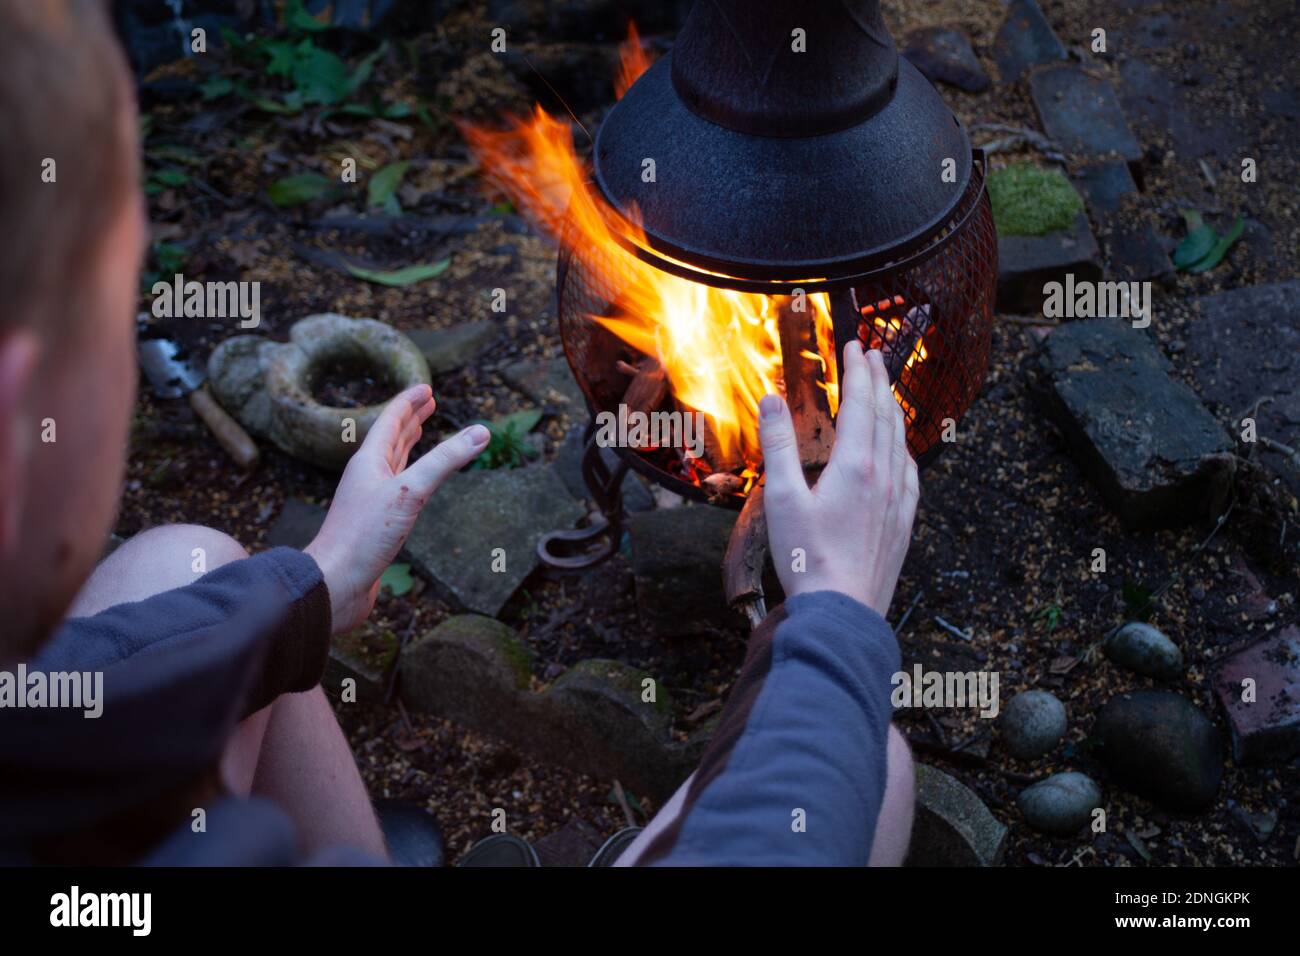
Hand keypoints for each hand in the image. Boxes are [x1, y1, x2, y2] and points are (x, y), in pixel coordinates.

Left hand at [305, 385, 488, 633]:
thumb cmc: (364, 537)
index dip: (409, 402)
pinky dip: (409, 478)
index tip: (427, 388)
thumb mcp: (411, 492)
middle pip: (390, 439)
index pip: (391, 421)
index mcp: (369, 462)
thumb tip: (482, 432)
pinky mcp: (376, 525)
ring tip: (420, 434)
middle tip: (429, 403)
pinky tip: (413, 487)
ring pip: (391, 464)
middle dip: (411, 419)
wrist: (334, 583)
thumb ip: (445, 461)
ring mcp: (370, 501)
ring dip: (407, 446)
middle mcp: (368, 477)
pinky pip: (396, 491)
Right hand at [758, 344, 918, 615]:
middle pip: (886, 414)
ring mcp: (899, 499)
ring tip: (884, 392)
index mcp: (856, 464)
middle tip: (872, 355)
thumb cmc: (806, 559)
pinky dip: (903, 445)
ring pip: (901, 440)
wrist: (842, 611)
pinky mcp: (903, 522)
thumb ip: (779, 445)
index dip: (859, 370)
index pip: (861, 402)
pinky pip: (910, 470)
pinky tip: (899, 449)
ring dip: (892, 409)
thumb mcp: (781, 499)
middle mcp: (885, 475)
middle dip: (878, 381)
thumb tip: (772, 398)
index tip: (856, 345)